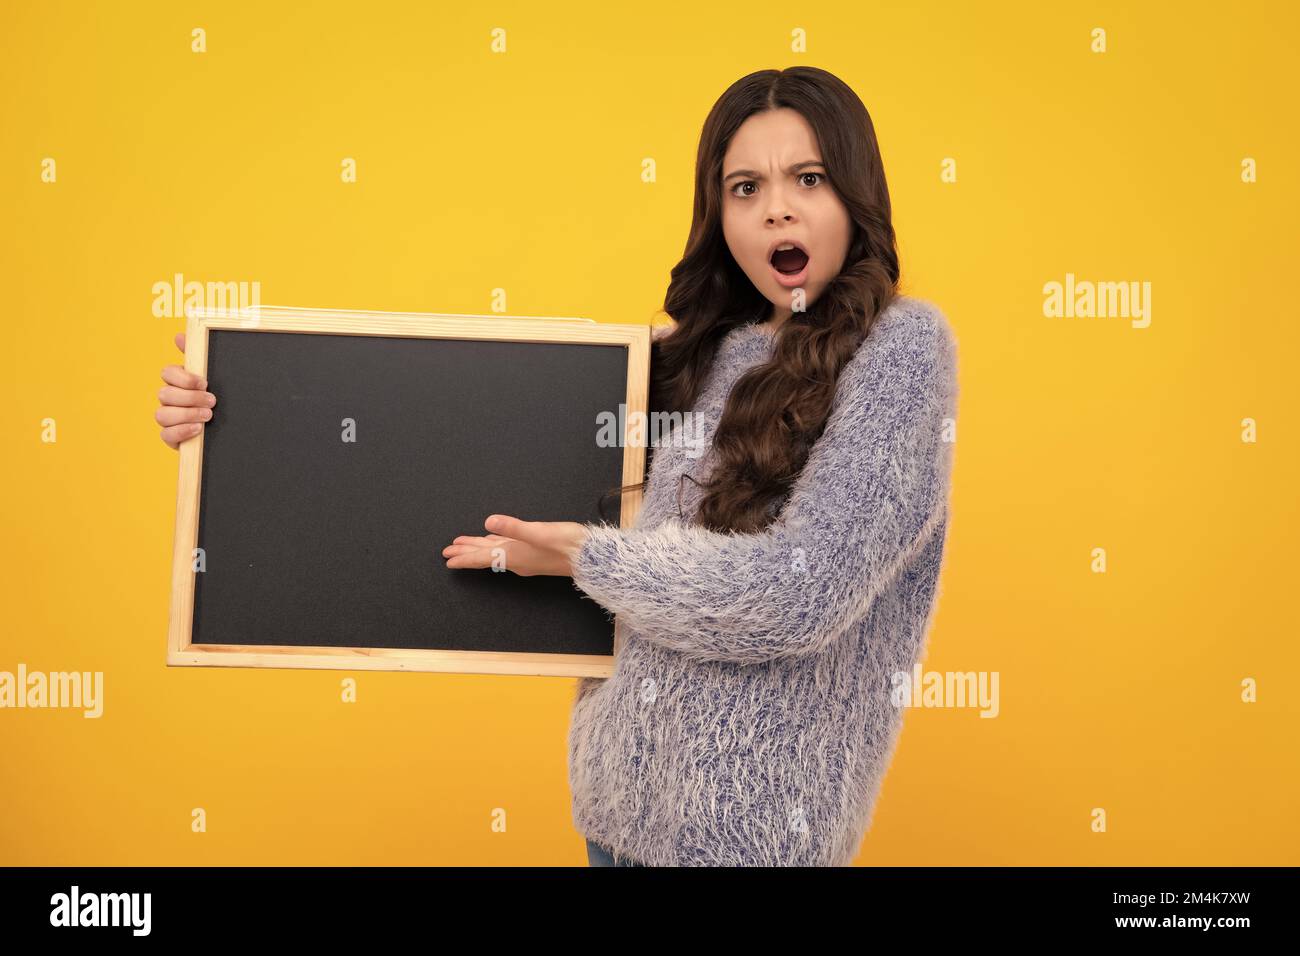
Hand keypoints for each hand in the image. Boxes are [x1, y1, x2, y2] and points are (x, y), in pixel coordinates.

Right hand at [156, 332, 217, 448]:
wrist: (229, 428)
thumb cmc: (219, 399)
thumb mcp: (215, 377)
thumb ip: (199, 358)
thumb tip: (179, 336)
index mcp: (178, 382)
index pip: (167, 373)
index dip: (183, 378)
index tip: (205, 382)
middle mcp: (169, 399)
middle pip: (164, 394)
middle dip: (190, 398)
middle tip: (212, 401)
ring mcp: (168, 418)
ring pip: (162, 414)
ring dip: (186, 414)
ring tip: (208, 415)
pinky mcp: (171, 437)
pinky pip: (165, 434)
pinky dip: (182, 431)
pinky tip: (199, 429)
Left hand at [442, 515, 591, 577]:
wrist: (591, 558)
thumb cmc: (568, 545)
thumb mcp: (540, 532)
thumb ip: (513, 527)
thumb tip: (488, 522)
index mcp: (515, 555)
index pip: (482, 557)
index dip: (464, 557)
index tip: (448, 560)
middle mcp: (517, 559)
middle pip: (485, 556)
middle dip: (466, 552)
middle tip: (447, 552)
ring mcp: (526, 557)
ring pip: (495, 552)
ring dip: (478, 548)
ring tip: (462, 545)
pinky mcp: (535, 552)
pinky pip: (507, 549)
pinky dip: (495, 544)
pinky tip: (493, 540)